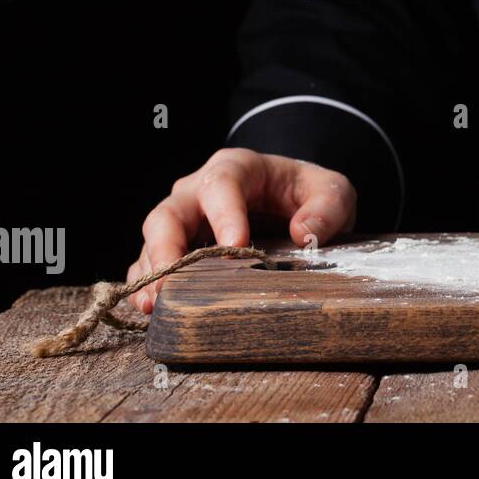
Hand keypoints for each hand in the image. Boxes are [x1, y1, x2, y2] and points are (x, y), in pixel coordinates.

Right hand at [127, 148, 356, 312]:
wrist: (293, 200)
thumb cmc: (307, 192)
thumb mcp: (332, 190)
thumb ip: (327, 207)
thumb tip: (304, 235)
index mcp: (237, 168)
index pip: (221, 185)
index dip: (225, 216)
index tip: (236, 248)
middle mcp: (198, 191)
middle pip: (170, 214)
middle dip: (168, 249)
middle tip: (172, 283)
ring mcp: (183, 220)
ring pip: (153, 240)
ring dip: (153, 272)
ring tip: (155, 304)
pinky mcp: (177, 247)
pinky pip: (149, 263)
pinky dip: (146, 285)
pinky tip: (150, 309)